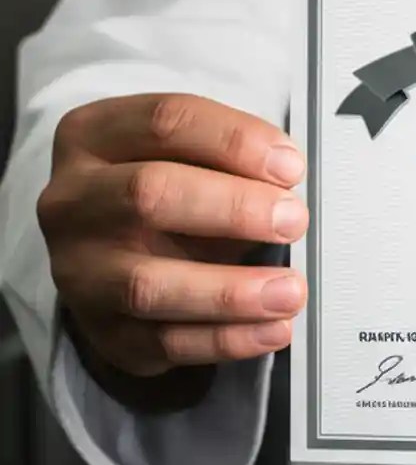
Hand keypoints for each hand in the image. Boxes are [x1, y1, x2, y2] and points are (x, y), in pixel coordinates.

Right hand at [37, 94, 307, 377]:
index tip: (291, 166)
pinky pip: (162, 342)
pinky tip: (272, 330)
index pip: (165, 122)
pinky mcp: (99, 329)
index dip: (235, 142)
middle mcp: (72, 201)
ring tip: (289, 291)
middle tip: (294, 221)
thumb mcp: (193, 156)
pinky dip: (225, 339)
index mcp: (94, 137)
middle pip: (148, 194)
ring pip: (147, 283)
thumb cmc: (171, 190)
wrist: (113, 255)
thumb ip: (234, 160)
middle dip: (233, 208)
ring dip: (230, 291)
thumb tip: (287, 180)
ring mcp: (78, 270)